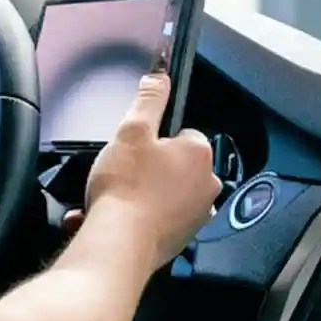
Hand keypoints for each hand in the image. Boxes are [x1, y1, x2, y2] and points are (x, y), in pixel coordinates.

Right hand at [84, 73, 221, 268]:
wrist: (119, 244)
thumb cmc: (126, 187)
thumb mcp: (131, 130)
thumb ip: (149, 100)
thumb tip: (160, 76)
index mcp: (199, 154)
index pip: (182, 134)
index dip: (154, 139)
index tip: (135, 149)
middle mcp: (207, 185)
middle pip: (175, 165)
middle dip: (150, 168)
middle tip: (122, 173)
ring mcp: (196, 215)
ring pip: (166, 194)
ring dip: (142, 194)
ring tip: (114, 198)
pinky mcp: (181, 240)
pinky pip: (158, 220)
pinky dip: (138, 218)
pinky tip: (115, 218)